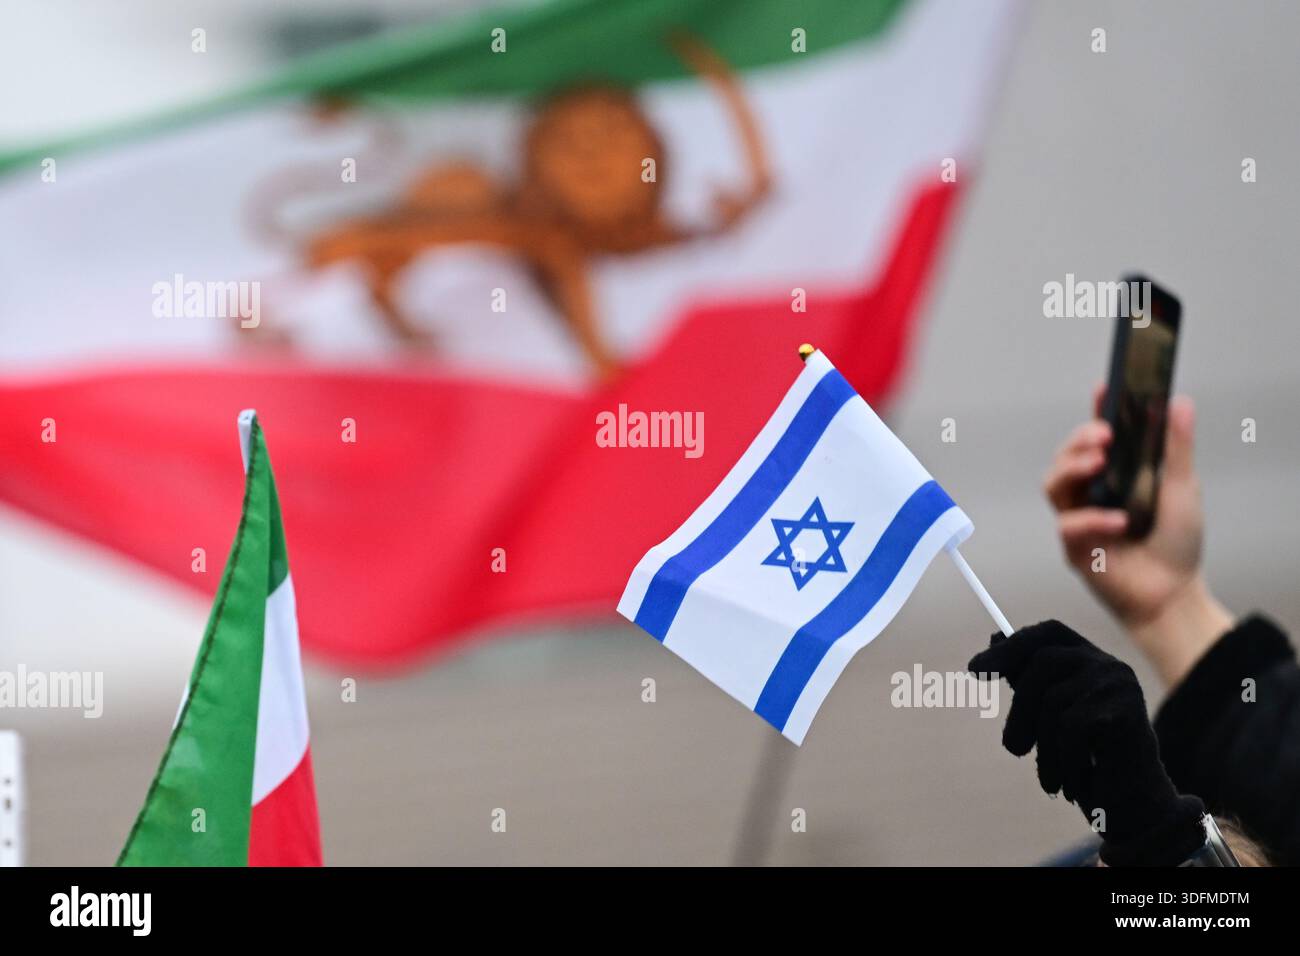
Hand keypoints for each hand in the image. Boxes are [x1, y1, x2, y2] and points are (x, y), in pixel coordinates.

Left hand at [969, 621, 1205, 865]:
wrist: (1133, 804)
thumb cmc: (1086, 760)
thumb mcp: (1050, 716)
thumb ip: (1027, 680)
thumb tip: (993, 638)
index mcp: (1089, 659)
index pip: (1047, 633)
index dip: (1011, 647)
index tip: (975, 670)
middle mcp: (1107, 664)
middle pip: (1042, 666)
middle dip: (1020, 712)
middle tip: (1014, 750)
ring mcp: (1118, 685)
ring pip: (1053, 702)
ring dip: (1045, 751)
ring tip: (1049, 780)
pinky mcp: (1124, 711)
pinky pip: (1070, 729)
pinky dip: (1064, 761)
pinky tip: (1072, 783)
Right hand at [1044, 388, 1201, 625]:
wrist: (1172, 594)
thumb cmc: (1176, 544)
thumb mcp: (1181, 488)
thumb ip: (1176, 447)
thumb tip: (1179, 403)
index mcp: (1116, 475)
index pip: (1098, 437)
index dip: (1096, 411)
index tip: (1103, 388)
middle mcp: (1093, 493)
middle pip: (1065, 456)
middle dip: (1079, 440)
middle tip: (1103, 436)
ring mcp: (1080, 518)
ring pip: (1053, 483)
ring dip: (1071, 468)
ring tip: (1098, 464)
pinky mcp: (1074, 547)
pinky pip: (1069, 525)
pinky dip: (1092, 519)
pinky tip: (1119, 521)